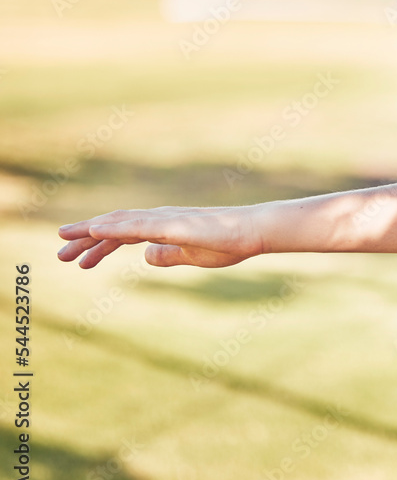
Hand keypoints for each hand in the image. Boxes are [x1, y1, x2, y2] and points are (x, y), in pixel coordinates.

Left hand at [57, 205, 264, 268]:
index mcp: (164, 227)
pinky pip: (137, 226)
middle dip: (85, 239)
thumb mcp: (192, 256)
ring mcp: (165, 219)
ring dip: (90, 231)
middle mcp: (159, 218)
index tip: (79, 260)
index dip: (98, 246)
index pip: (122, 235)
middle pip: (114, 226)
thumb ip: (169, 256)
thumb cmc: (229, 242)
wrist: (253, 231)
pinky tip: (95, 231)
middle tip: (60, 255)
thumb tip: (146, 258)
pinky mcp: (173, 224)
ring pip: (119, 223)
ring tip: (65, 240)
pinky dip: (113, 228)